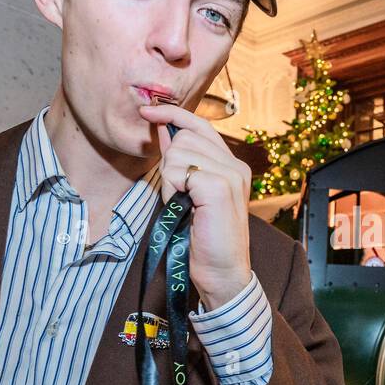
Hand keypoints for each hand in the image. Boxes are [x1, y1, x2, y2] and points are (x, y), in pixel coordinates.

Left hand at [139, 101, 251, 309]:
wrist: (222, 273)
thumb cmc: (205, 239)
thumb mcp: (191, 194)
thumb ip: (182, 162)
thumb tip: (165, 130)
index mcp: (234, 166)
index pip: (200, 125)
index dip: (173, 114)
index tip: (148, 111)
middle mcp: (236, 166)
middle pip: (185, 138)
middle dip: (170, 164)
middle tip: (179, 196)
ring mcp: (230, 175)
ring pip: (178, 153)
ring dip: (170, 180)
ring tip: (184, 205)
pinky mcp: (218, 187)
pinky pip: (177, 171)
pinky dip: (172, 190)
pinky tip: (185, 207)